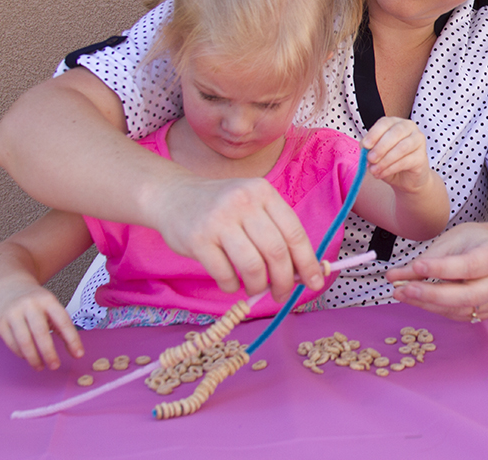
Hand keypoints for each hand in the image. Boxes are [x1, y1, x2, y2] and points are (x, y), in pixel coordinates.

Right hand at [0, 280, 82, 370]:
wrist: (10, 288)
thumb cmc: (36, 302)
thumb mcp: (52, 307)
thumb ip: (63, 327)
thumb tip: (75, 351)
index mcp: (48, 300)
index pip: (62, 321)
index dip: (72, 339)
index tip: (79, 354)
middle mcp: (30, 305)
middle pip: (41, 332)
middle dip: (49, 352)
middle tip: (55, 366)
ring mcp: (13, 313)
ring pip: (24, 340)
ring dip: (33, 357)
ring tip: (40, 367)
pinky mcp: (0, 323)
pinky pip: (11, 343)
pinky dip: (21, 353)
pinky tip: (28, 358)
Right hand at [150, 175, 323, 301]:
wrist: (172, 196)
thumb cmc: (221, 207)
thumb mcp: (252, 205)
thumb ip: (275, 231)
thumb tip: (302, 271)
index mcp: (263, 193)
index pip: (294, 233)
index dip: (308, 262)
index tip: (315, 282)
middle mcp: (243, 202)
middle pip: (276, 252)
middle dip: (284, 281)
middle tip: (283, 295)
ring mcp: (219, 220)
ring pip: (253, 266)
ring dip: (258, 286)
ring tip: (256, 289)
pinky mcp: (197, 239)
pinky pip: (224, 274)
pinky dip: (232, 286)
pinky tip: (232, 283)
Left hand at [361, 117, 436, 196]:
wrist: (406, 178)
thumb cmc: (390, 161)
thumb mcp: (376, 153)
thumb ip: (370, 148)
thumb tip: (364, 148)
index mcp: (395, 123)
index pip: (385, 123)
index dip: (374, 134)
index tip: (365, 145)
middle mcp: (409, 128)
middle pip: (395, 133)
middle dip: (380, 147)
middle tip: (370, 159)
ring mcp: (418, 141)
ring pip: (402, 148)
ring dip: (385, 160)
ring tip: (374, 170)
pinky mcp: (422, 156)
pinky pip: (405, 161)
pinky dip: (391, 168)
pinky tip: (382, 173)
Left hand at [386, 222, 487, 321]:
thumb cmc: (474, 241)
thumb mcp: (453, 239)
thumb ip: (428, 258)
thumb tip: (395, 276)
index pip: (469, 265)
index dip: (442, 268)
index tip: (417, 266)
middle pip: (468, 295)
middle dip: (433, 295)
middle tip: (405, 289)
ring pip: (461, 310)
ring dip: (429, 304)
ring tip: (403, 293)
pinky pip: (460, 315)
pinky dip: (436, 309)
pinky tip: (418, 300)